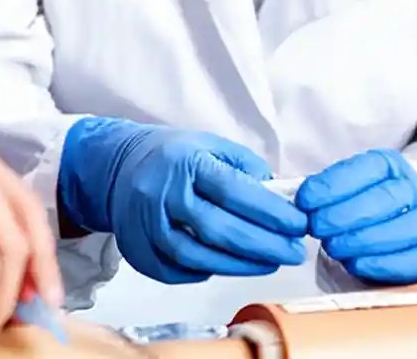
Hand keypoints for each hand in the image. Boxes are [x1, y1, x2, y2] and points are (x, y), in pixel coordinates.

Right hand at [58, 118, 307, 283]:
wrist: (118, 169)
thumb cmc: (172, 157)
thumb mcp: (209, 145)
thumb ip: (245, 168)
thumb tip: (280, 199)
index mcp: (185, 162)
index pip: (234, 191)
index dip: (271, 212)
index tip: (299, 224)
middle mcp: (162, 194)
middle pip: (218, 230)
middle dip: (264, 246)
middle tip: (293, 252)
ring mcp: (146, 226)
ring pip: (198, 257)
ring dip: (241, 265)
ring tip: (270, 263)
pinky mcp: (138, 251)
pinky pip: (178, 271)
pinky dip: (208, 271)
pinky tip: (230, 265)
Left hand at [296, 149, 416, 284]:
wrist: (392, 217)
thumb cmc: (356, 199)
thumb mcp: (342, 184)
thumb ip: (325, 189)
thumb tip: (297, 204)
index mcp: (388, 165)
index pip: (365, 168)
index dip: (332, 185)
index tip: (304, 201)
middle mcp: (412, 190)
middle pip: (384, 200)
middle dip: (343, 215)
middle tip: (315, 227)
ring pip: (400, 231)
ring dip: (360, 241)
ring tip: (331, 247)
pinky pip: (409, 262)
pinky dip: (379, 265)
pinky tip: (353, 263)